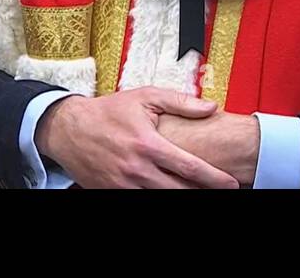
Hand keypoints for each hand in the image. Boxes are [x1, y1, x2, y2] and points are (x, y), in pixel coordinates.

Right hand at [35, 87, 238, 188]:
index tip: (231, 183)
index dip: (215, 179)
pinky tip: (166, 191)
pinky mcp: (111, 193)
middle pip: (180, 191)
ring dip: (180, 197)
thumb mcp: (145, 97)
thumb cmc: (109, 111)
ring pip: (160, 200)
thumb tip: (211, 108)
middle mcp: (137, 169)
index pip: (190, 168)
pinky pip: (139, 201)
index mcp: (148, 145)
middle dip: (203, 193)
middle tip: (220, 191)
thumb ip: (180, 102)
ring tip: (195, 192)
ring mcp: (123, 185)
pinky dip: (155, 198)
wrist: (68, 129)